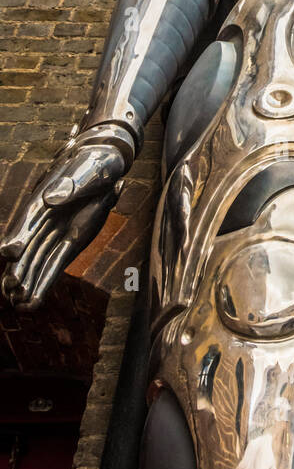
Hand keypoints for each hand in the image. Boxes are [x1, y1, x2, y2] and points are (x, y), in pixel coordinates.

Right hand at [0, 127, 128, 310]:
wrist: (108, 163)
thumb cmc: (98, 163)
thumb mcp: (90, 170)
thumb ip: (72, 185)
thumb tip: (52, 199)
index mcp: (47, 197)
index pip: (29, 217)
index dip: (19, 234)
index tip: (10, 251)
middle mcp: (46, 218)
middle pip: (29, 245)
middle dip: (20, 267)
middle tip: (11, 288)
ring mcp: (56, 232)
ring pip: (38, 260)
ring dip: (29, 282)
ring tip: (19, 305)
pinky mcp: (69, 242)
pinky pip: (54, 265)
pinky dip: (44, 282)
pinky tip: (34, 301)